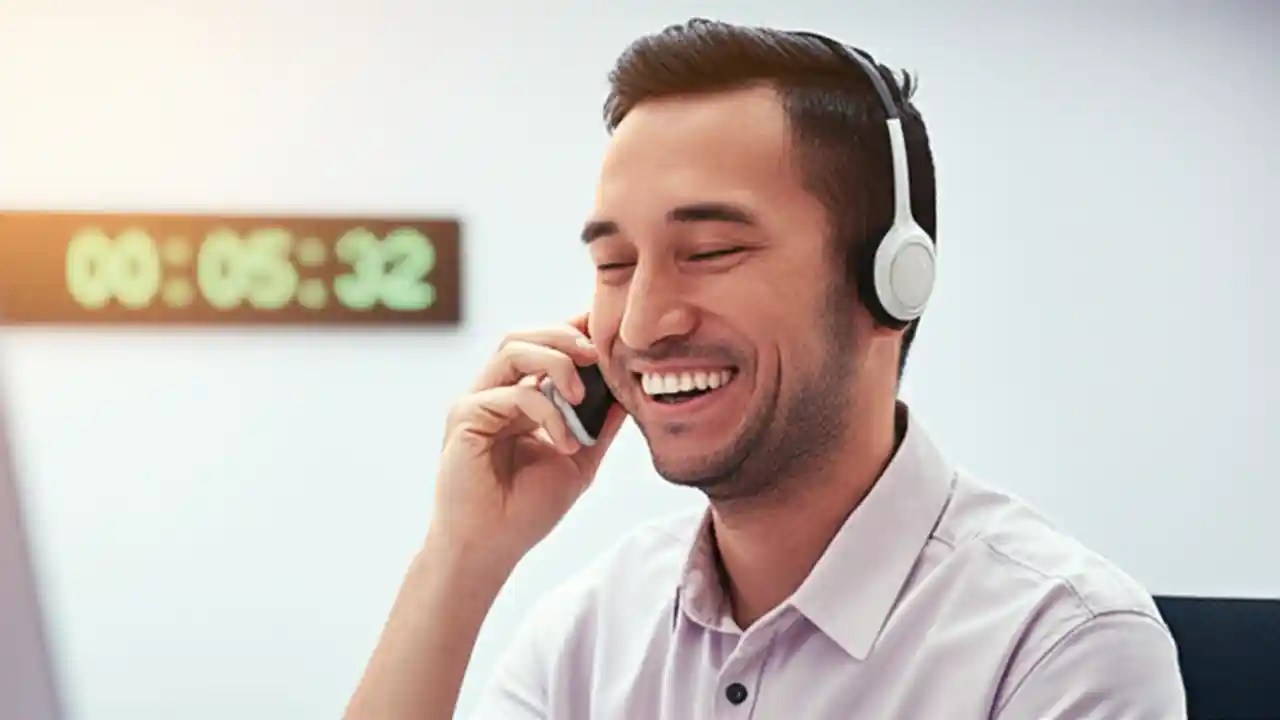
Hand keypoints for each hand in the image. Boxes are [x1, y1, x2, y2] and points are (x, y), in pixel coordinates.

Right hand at [431, 314, 626, 564]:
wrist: (490, 548)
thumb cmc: (526, 510)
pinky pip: (512, 394)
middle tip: (599, 352)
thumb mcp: (580, 459)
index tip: (609, 330)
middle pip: (525, 334)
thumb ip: (601, 423)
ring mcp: (477, 402)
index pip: (544, 346)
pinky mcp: (465, 417)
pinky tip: (567, 441)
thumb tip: (631, 390)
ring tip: (583, 394)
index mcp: (519, 398)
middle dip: (566, 334)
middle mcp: (495, 393)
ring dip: (556, 361)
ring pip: (513, 349)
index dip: (574, 330)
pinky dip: (547, 412)